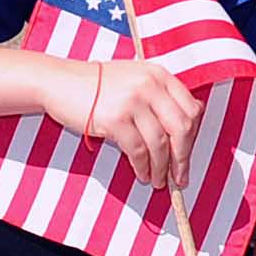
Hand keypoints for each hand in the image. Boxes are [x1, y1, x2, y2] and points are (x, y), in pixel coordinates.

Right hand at [66, 59, 203, 195]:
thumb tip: (191, 123)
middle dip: (183, 158)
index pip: (192, 109)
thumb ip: (161, 95)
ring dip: (162, 168)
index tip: (188, 154)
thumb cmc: (99, 85)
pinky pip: (138, 150)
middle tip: (180, 177)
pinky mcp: (115, 118)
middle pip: (181, 128)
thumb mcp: (136, 79)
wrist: (61, 82)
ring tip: (159, 181)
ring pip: (160, 143)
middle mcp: (149, 85)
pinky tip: (143, 174)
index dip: (194, 137)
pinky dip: (143, 167)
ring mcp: (132, 101)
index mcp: (159, 75)